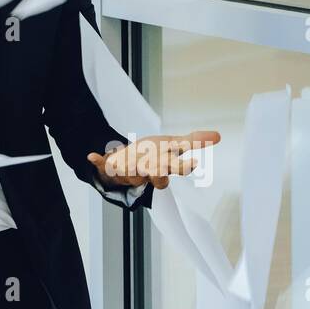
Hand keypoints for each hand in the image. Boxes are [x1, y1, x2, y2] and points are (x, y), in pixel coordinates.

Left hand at [86, 130, 220, 190]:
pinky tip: (91, 155)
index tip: (194, 165)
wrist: (124, 166)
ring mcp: (129, 170)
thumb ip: (194, 141)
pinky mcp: (113, 166)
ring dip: (131, 168)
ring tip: (134, 165)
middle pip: (156, 173)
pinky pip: (104, 165)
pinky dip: (98, 161)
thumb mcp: (172, 145)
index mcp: (162, 164)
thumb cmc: (151, 156)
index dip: (182, 166)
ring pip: (132, 172)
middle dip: (160, 171)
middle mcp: (147, 170)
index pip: (175, 166)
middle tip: (161, 168)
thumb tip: (219, 135)